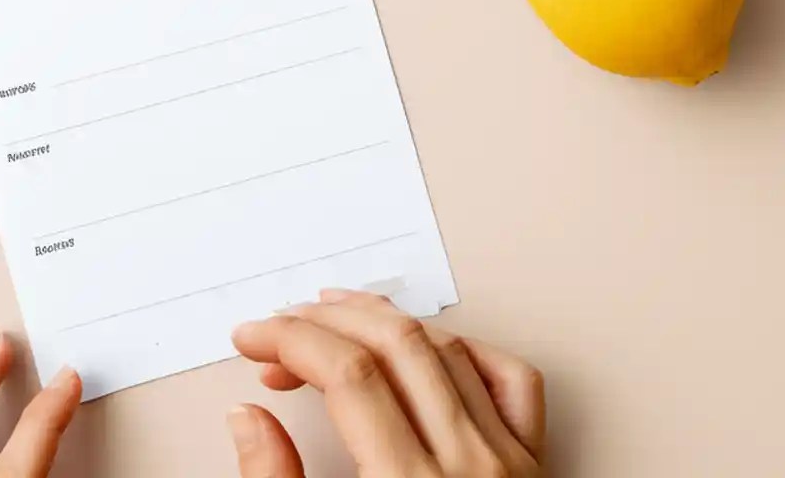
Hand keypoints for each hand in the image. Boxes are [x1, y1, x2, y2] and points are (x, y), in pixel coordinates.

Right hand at [227, 289, 544, 476]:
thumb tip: (249, 419)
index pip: (346, 376)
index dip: (289, 341)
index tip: (254, 339)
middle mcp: (469, 465)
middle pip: (394, 347)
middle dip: (325, 321)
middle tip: (282, 327)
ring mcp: (511, 463)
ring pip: (447, 350)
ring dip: (383, 324)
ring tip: (336, 322)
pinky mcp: (535, 465)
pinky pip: (510, 380)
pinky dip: (464, 350)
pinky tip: (425, 347)